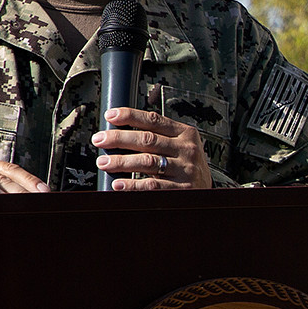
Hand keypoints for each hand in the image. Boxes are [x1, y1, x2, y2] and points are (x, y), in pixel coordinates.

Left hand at [94, 106, 211, 190]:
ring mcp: (185, 169)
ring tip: (103, 163)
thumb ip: (159, 137)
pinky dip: (133, 185)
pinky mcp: (181, 189)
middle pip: (147, 140)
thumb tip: (119, 132)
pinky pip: (152, 186)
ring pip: (147, 162)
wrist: (208, 192)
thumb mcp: (180, 146)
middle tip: (99, 140)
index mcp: (185, 133)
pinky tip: (119, 184)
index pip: (154, 120)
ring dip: (121, 162)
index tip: (110, 116)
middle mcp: (186, 149)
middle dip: (119, 139)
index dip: (130, 116)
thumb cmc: (186, 166)